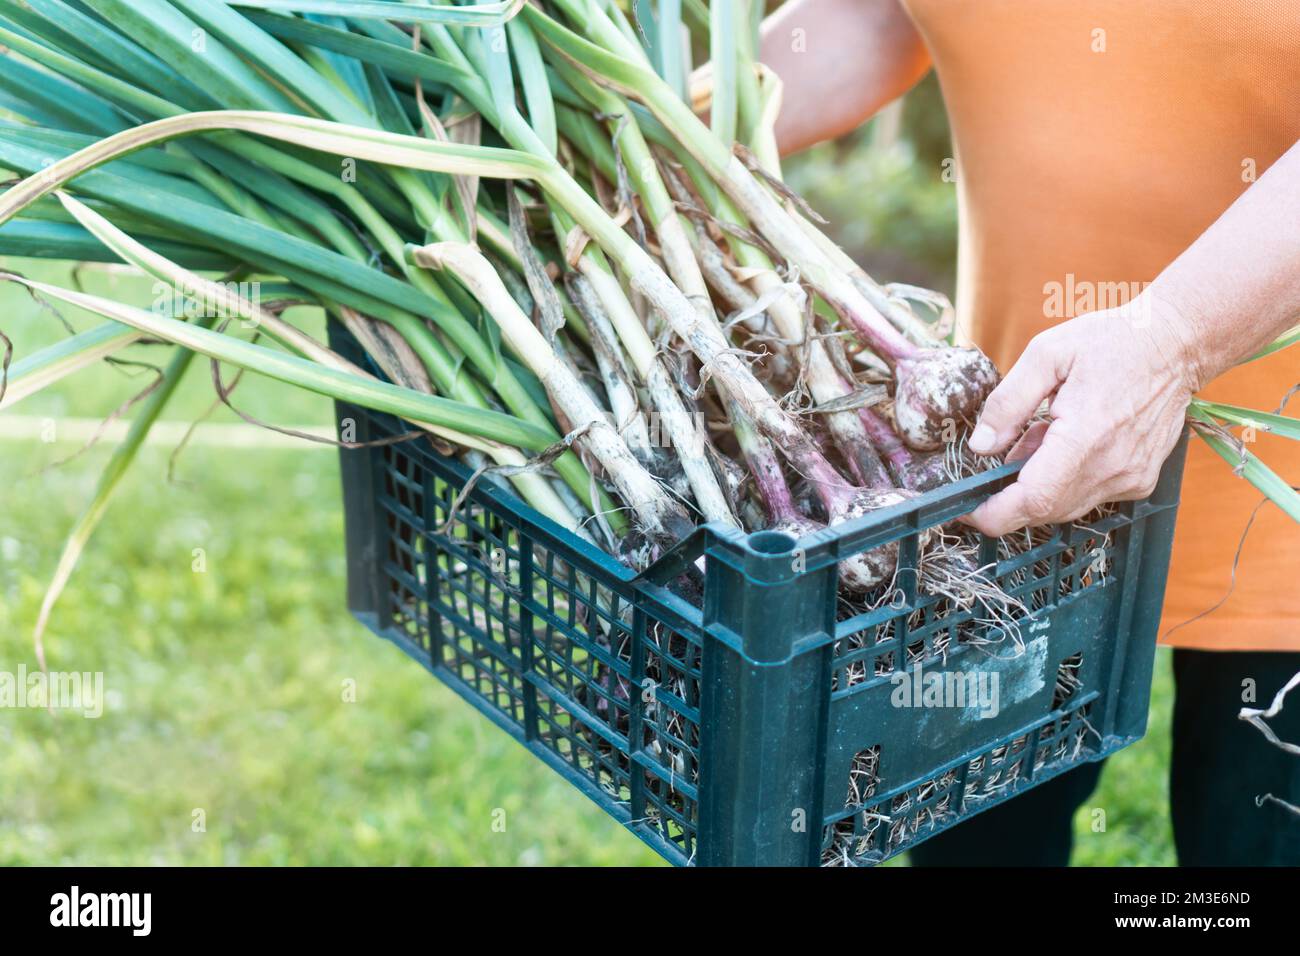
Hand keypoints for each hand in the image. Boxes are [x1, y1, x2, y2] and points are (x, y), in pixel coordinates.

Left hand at [961, 297, 1199, 536]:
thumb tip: (981, 447)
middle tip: (999, 457)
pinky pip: (1088, 497)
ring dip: (1037, 485)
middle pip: (1044, 510)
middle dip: (1009, 496)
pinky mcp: (1139, 481)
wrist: (1176, 344)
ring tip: (1041, 434)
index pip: (1033, 500)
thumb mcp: (1047, 354)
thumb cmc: (1112, 341)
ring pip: (1065, 507)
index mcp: (1086, 436)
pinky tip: (1065, 444)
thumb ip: (1008, 403)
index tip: (965, 508)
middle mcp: (1112, 467)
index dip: (993, 513)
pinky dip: (1064, 482)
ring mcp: (1130, 478)